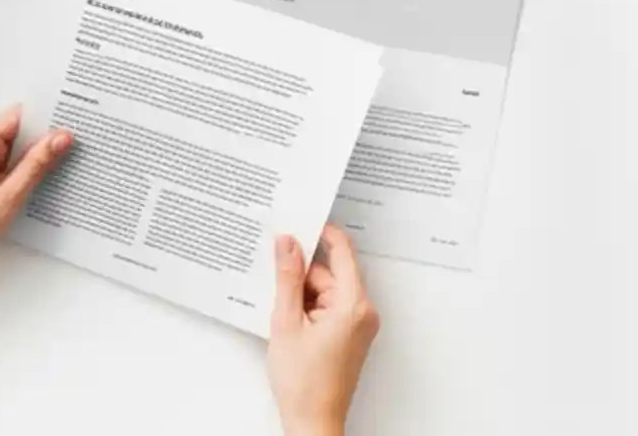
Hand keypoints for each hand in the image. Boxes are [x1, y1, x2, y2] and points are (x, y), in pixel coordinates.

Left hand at [0, 106, 71, 288]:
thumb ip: (35, 165)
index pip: (19, 115)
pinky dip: (5, 167)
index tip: (71, 132)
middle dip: (36, 143)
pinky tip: (16, 188)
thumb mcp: (6, 200)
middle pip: (11, 128)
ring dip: (20, 159)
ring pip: (1, 144)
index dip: (47, 121)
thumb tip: (61, 136)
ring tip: (41, 180)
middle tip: (64, 159)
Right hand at [267, 225, 379, 435]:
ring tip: (283, 319)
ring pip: (325, 292)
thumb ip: (287, 277)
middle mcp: (362, 313)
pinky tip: (290, 324)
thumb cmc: (304, 383)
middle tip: (275, 288)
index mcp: (353, 305)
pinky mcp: (349, 335)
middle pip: (329, 274)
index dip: (322, 234)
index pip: (343, 253)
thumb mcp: (286, 321)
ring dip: (301, 297)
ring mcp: (357, 325)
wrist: (313, 421)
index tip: (302, 222)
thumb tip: (287, 244)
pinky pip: (327, 308)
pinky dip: (306, 310)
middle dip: (300, 277)